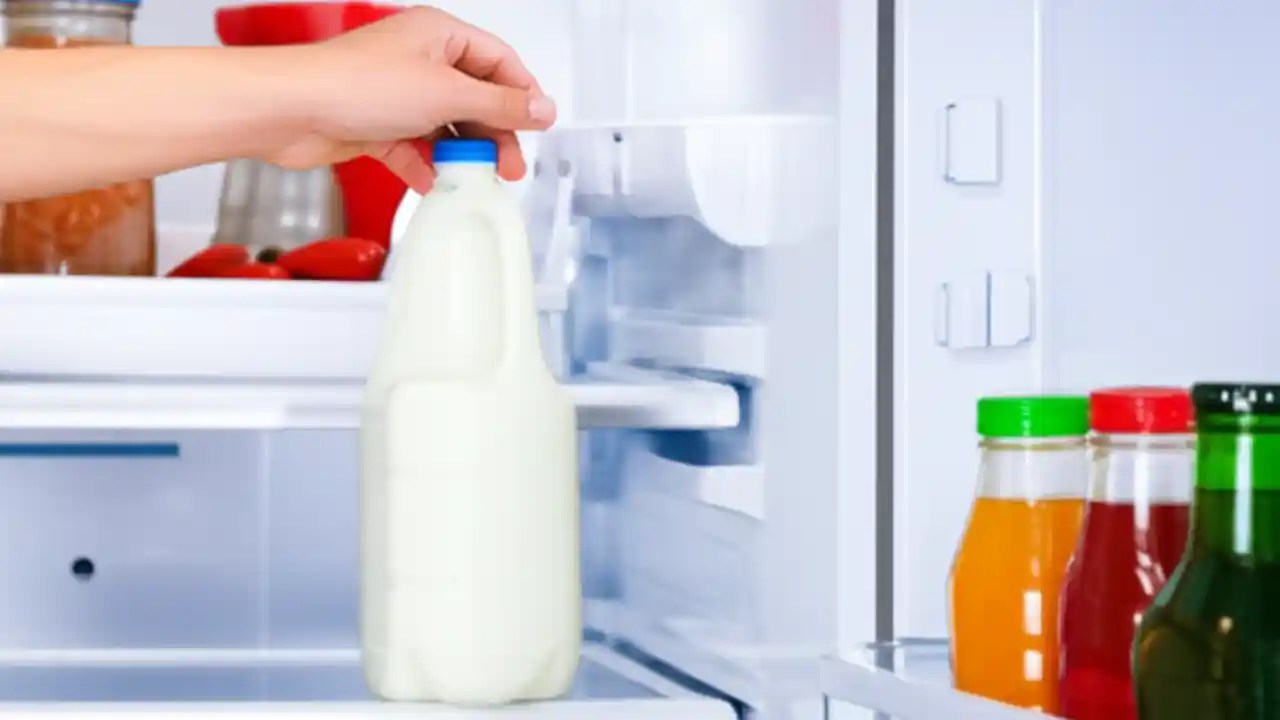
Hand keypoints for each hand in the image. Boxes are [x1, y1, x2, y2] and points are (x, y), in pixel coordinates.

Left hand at [265, 7, 555, 191]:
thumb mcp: (447, 94)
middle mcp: (419, 59)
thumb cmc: (355, 85)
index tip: (538, 127)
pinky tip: (432, 181)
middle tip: (509, 166)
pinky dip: (425, 165)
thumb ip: (501, 104)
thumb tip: (543, 108)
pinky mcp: (375, 123)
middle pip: (475, 98)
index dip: (522, 95)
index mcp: (439, 35)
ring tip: (475, 178)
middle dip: (494, 134)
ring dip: (461, 153)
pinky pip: (413, 146)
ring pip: (445, 125)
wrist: (291, 110)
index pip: (499, 62)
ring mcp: (396, 92)